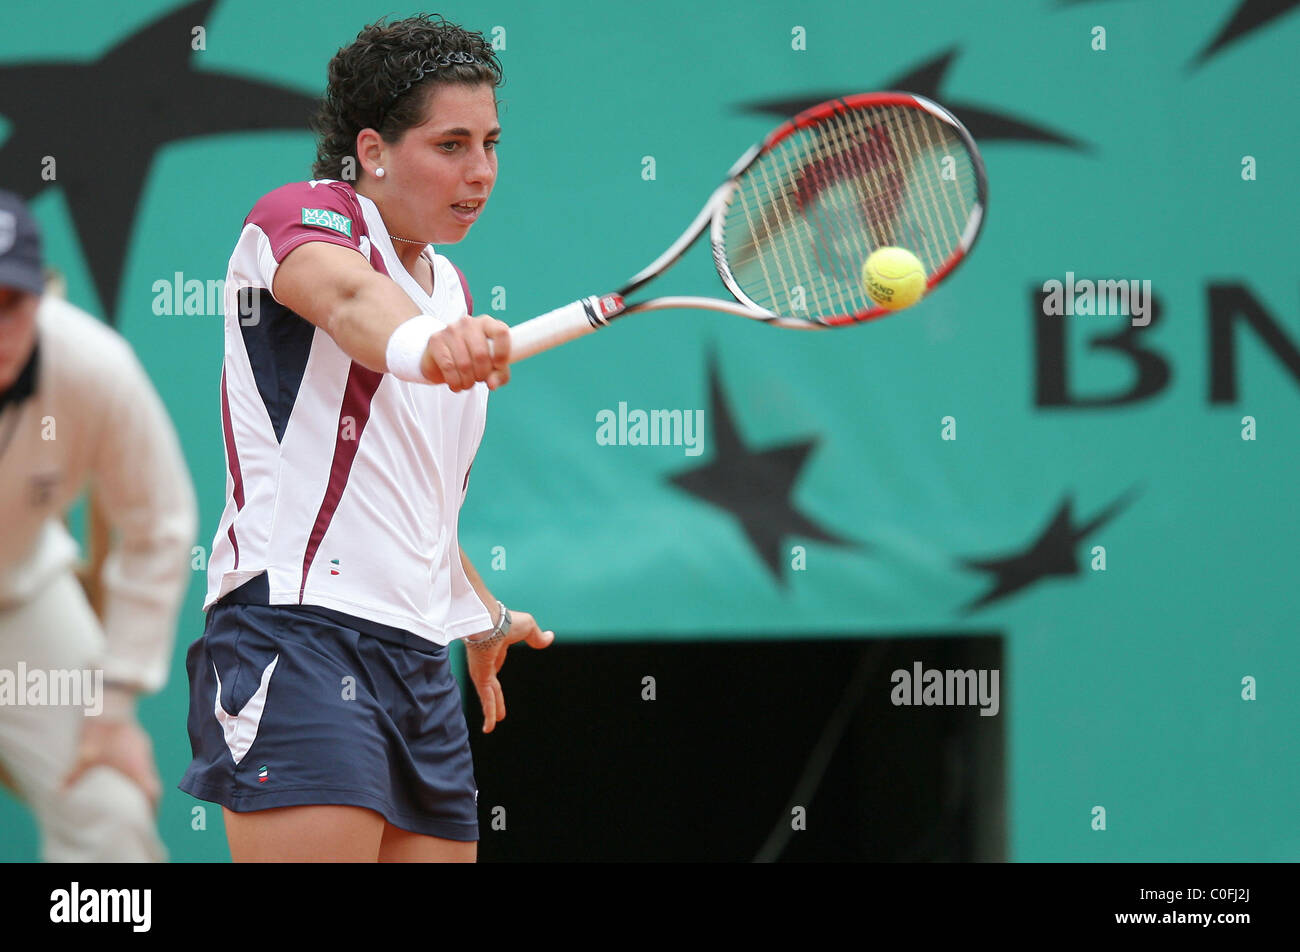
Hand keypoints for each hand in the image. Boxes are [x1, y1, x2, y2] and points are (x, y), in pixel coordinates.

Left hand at [62, 718, 162, 811]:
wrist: (107, 704)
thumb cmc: (97, 732)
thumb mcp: (84, 755)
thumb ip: (73, 774)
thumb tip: (59, 792)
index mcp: (135, 766)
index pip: (152, 790)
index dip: (152, 805)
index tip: (149, 815)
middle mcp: (143, 758)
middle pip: (152, 783)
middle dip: (148, 797)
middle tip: (140, 809)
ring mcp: (143, 747)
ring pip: (147, 770)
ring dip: (142, 782)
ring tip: (132, 793)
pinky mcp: (139, 740)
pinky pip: (142, 759)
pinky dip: (138, 769)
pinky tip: (125, 771)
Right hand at [420, 314, 511, 392]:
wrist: (443, 356)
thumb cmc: (473, 359)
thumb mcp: (492, 367)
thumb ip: (499, 375)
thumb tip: (492, 384)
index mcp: (488, 324)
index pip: (501, 333)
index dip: (502, 353)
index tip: (498, 366)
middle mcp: (469, 323)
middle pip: (481, 354)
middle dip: (482, 374)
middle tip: (480, 379)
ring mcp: (451, 330)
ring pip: (464, 363)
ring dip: (468, 381)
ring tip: (468, 383)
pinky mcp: (436, 340)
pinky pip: (448, 367)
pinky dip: (455, 381)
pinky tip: (456, 384)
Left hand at [464, 610, 553, 733]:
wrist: (491, 621)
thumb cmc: (507, 621)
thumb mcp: (528, 628)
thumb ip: (537, 636)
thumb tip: (550, 637)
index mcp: (495, 651)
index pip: (496, 670)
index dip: (496, 682)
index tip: (496, 690)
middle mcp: (486, 664)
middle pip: (492, 688)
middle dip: (494, 700)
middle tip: (495, 714)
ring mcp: (482, 672)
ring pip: (488, 697)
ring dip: (490, 711)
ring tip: (490, 727)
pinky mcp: (481, 678)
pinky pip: (487, 699)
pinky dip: (488, 712)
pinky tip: (489, 727)